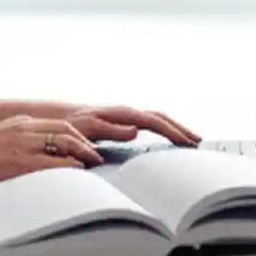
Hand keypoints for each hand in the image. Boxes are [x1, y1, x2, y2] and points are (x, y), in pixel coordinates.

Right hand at [0, 115, 104, 185]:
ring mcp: (23, 145)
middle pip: (66, 131)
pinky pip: (52, 163)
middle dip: (85, 144)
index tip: (87, 146)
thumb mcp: (1, 136)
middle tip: (96, 156)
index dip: (78, 136)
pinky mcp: (20, 163)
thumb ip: (20, 139)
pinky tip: (77, 173)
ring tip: (91, 165)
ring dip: (82, 154)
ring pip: (64, 144)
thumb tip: (39, 151)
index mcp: (21, 121)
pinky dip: (69, 167)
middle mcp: (25, 129)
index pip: (59, 124)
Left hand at [65, 106, 201, 146]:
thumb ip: (111, 131)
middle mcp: (126, 113)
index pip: (154, 121)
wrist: (56, 119)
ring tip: (190, 140)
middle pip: (160, 117)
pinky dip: (163, 129)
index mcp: (122, 114)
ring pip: (156, 119)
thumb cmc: (70, 126)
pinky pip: (149, 123)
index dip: (173, 132)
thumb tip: (136, 131)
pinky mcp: (121, 122)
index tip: (188, 142)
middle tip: (198, 142)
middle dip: (180, 128)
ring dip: (174, 128)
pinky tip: (167, 139)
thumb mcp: (89, 129)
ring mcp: (124, 116)